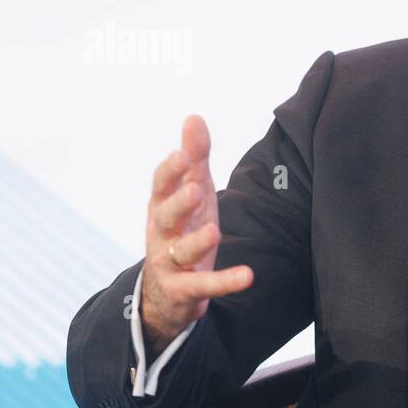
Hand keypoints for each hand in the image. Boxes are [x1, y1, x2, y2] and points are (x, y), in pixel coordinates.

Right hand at [141, 115, 252, 351]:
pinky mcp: (184, 290)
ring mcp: (170, 263)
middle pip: (164, 216)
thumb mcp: (191, 192)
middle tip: (194, 189)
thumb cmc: (183, 227)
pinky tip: (247, 276)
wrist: (167, 289)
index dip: (170, 171)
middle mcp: (162, 233)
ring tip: (214, 231)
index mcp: (162, 206)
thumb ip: (194, 159)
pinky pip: (204, 285)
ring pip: (181, 252)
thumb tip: (194, 117)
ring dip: (196, 242)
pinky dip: (224, 282)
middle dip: (178, 203)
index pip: (161, 186)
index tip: (182, 154)